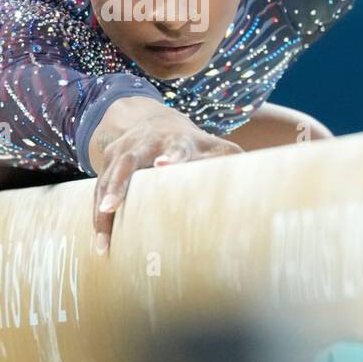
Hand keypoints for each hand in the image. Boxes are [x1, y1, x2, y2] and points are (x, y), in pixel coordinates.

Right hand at [91, 110, 240, 252]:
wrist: (153, 120)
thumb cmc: (192, 144)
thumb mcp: (214, 148)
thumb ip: (232, 162)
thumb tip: (266, 183)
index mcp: (177, 140)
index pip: (175, 147)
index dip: (171, 156)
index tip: (164, 166)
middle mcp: (146, 143)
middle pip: (130, 162)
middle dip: (118, 184)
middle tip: (112, 207)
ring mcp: (123, 151)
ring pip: (108, 178)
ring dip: (102, 207)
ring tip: (102, 240)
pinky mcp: (108, 161)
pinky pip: (97, 188)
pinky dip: (96, 214)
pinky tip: (100, 241)